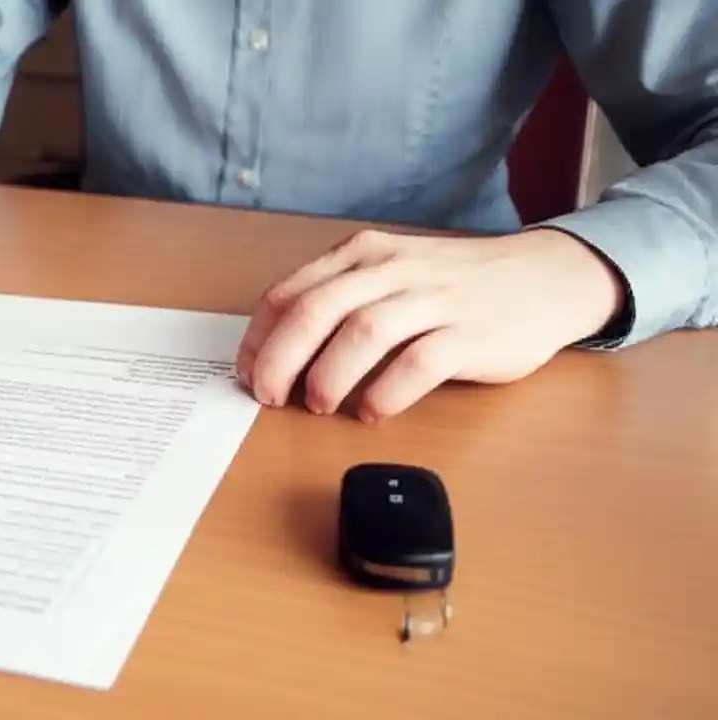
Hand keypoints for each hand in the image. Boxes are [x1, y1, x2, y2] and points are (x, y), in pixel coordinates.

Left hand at [235, 228, 624, 420]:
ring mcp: (434, 299)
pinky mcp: (470, 333)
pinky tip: (372, 413)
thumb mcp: (391, 275)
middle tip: (267, 396)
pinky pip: (418, 363)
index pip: (290, 293)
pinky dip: (385, 392)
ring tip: (318, 405)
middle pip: (316, 311)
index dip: (260, 338)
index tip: (246, 372)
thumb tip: (279, 354)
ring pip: (363, 332)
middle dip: (280, 359)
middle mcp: (393, 270)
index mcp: (363, 255)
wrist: (547, 277)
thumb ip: (340, 301)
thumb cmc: (456, 286)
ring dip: (329, 375)